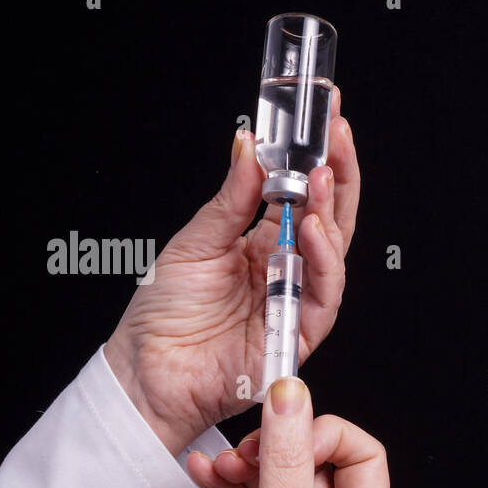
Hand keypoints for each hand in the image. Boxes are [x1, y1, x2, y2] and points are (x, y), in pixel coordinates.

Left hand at [106, 87, 359, 456]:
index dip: (316, 156)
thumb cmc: (165, 315)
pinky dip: (322, 257)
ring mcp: (296, 298)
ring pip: (334, 249)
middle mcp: (286, 268)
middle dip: (338, 171)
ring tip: (323, 173)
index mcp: (263, 242)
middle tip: (338, 133)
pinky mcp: (301, 332)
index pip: (302, 193)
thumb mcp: (196, 240)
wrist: (149, 371)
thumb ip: (232, 198)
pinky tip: (313, 227)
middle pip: (330, 215)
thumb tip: (251, 145)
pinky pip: (323, 291)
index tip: (324, 116)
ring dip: (331, 208)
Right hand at [168, 376, 388, 487]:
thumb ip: (285, 458)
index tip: (290, 428)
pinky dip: (221, 486)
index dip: (326, 432)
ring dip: (243, 465)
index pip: (361, 454)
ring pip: (270, 481)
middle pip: (311, 462)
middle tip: (249, 451)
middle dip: (276, 446)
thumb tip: (291, 397)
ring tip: (221, 467)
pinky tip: (202, 474)